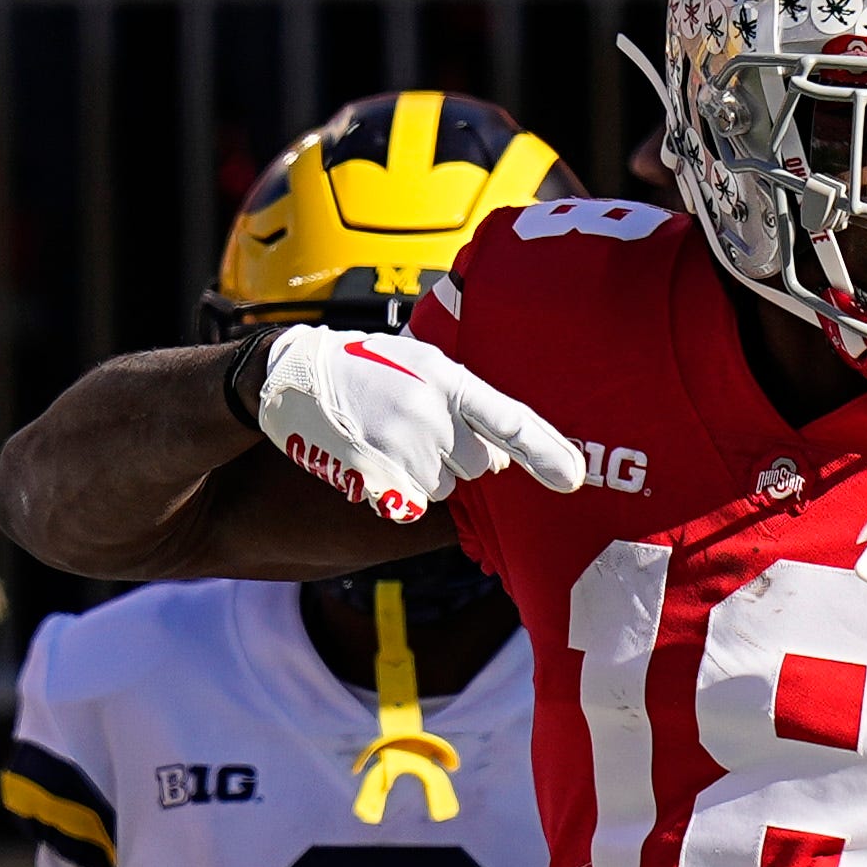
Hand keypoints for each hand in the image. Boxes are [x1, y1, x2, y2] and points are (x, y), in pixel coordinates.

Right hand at [255, 327, 585, 524]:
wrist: (293, 376)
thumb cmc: (364, 366)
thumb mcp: (418, 360)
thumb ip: (463, 395)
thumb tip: (503, 446)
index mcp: (446, 378)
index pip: (509, 418)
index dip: (545, 451)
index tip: (573, 478)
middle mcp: (430, 414)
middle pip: (480, 465)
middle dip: (462, 457)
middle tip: (424, 431)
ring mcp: (403, 448)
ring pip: (445, 488)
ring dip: (427, 474)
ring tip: (392, 439)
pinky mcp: (376, 478)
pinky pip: (411, 506)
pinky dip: (399, 494)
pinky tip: (376, 461)